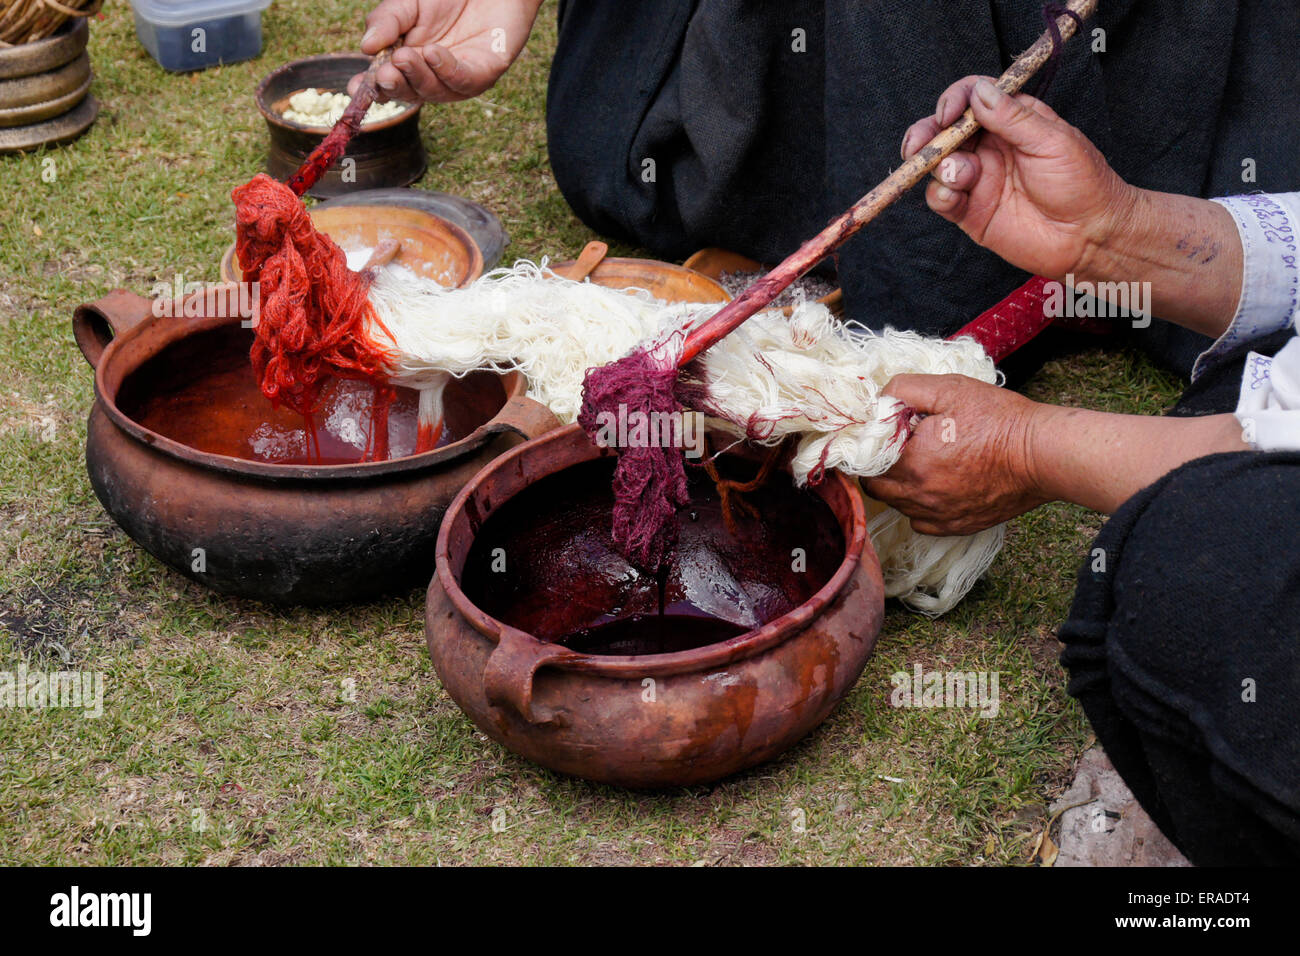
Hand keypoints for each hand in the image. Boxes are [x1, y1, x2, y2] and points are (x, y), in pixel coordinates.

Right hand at [348, 0, 541, 102]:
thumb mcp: (407, 4)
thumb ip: (387, 21)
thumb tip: (366, 46)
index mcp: (410, 63)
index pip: (387, 84)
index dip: (371, 90)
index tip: (356, 88)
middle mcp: (433, 77)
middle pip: (411, 92)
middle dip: (396, 85)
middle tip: (385, 73)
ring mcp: (458, 79)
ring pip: (435, 90)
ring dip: (418, 75)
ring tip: (405, 55)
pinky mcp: (485, 74)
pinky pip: (464, 80)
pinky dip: (446, 69)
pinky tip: (433, 53)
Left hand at [864, 374, 1046, 535]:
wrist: (1041, 454)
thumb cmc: (999, 419)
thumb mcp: (950, 389)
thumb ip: (904, 389)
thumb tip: (880, 400)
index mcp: (911, 461)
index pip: (865, 458)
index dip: (870, 442)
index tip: (886, 432)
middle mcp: (919, 495)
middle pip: (875, 486)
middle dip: (879, 465)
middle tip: (900, 446)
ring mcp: (937, 515)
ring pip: (897, 505)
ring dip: (899, 486)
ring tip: (923, 463)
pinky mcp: (955, 526)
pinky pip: (920, 522)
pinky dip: (920, 507)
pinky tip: (936, 485)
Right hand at [900, 75, 1135, 279]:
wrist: (1090, 236)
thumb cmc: (1082, 183)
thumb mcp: (1051, 141)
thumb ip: (1012, 117)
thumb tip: (978, 91)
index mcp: (1011, 121)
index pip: (972, 98)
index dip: (954, 101)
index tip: (948, 113)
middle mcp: (990, 147)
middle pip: (944, 131)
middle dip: (926, 134)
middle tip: (918, 144)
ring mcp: (978, 180)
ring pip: (938, 165)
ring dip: (939, 167)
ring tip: (962, 176)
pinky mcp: (970, 212)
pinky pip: (942, 198)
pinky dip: (939, 195)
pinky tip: (953, 197)